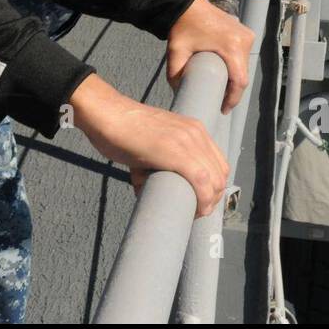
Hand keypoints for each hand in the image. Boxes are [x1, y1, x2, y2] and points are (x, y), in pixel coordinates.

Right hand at [69, 74, 228, 216]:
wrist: (108, 115)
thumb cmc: (122, 130)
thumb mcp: (152, 143)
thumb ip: (158, 163)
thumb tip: (150, 189)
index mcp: (193, 129)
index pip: (218, 163)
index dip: (214, 187)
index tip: (200, 201)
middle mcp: (196, 133)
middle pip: (220, 174)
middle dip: (213, 198)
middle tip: (196, 211)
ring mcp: (187, 141)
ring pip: (215, 181)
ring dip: (208, 203)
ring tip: (192, 213)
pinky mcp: (176, 153)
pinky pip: (201, 182)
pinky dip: (203, 201)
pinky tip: (194, 211)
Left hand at [166, 0, 253, 112]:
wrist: (187, 4)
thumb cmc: (182, 26)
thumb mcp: (176, 52)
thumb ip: (175, 75)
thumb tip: (179, 93)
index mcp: (232, 46)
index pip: (239, 81)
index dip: (233, 99)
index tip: (223, 109)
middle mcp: (244, 40)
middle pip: (243, 74)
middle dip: (233, 90)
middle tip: (220, 102)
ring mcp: (247, 34)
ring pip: (244, 65)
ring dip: (235, 78)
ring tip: (223, 91)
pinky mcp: (245, 32)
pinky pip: (243, 55)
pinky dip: (236, 66)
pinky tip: (227, 75)